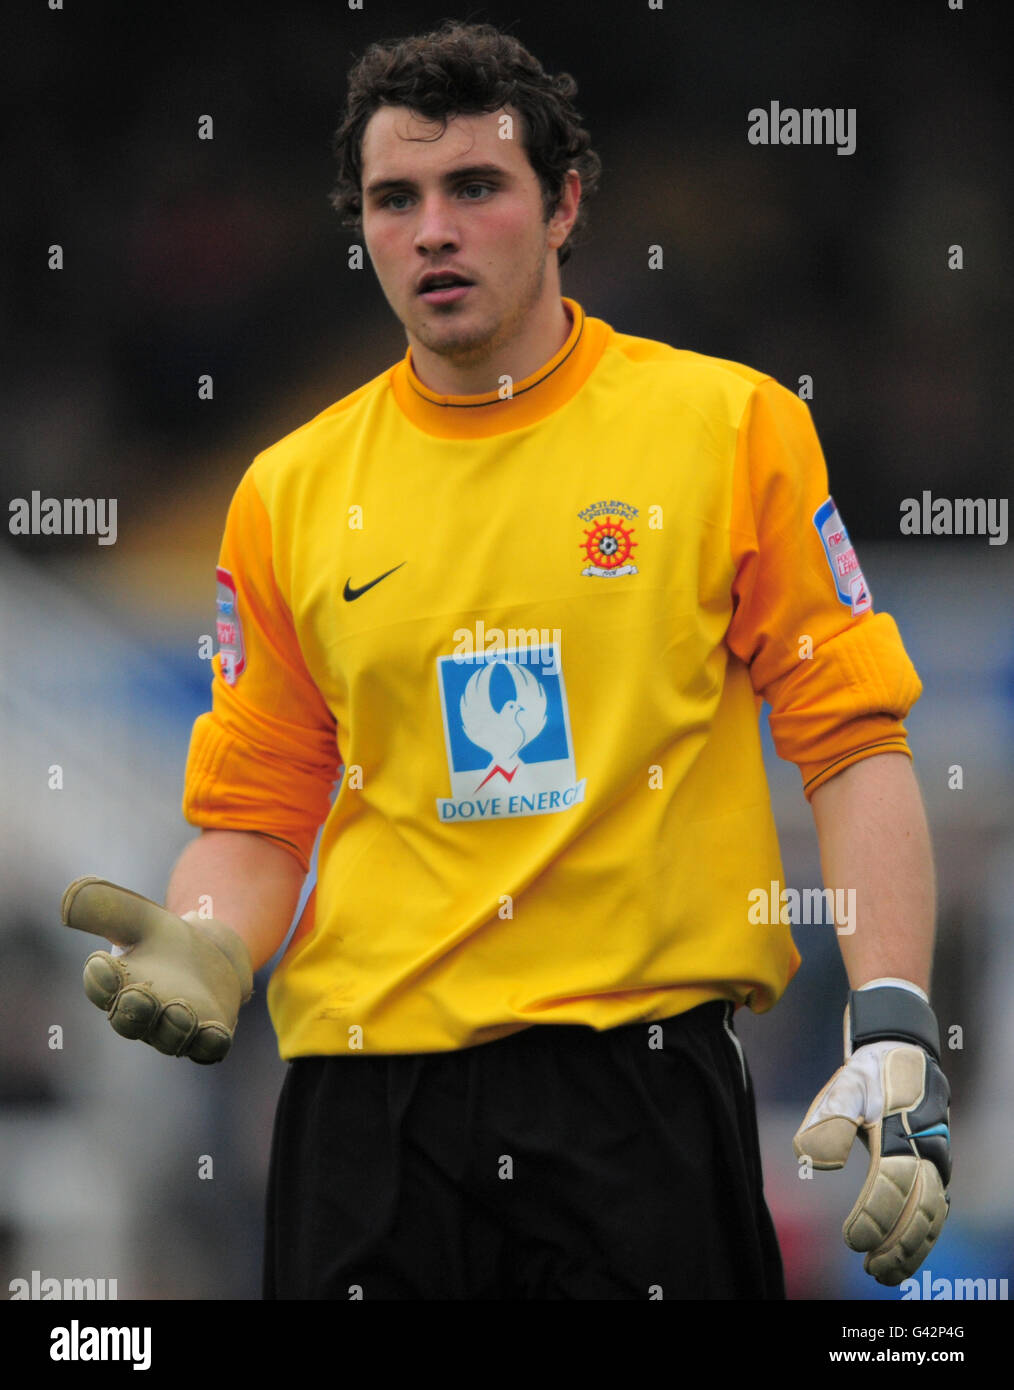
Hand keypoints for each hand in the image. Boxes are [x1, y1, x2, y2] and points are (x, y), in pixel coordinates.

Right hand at [62, 876, 253, 1063]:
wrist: (215, 954)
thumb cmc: (165, 939)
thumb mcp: (140, 916)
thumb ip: (106, 907)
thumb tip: (69, 900)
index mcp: (117, 984)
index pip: (99, 985)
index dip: (99, 978)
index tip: (100, 963)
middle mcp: (142, 1013)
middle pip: (130, 1019)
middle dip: (134, 1010)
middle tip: (140, 994)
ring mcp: (176, 1028)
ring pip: (170, 1037)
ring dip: (175, 1026)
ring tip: (181, 1008)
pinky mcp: (210, 1035)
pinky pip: (208, 1048)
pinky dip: (210, 1042)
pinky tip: (217, 1031)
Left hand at [793, 989, 950, 1285]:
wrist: (902, 1051)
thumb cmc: (866, 1074)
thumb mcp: (842, 1086)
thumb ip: (827, 1121)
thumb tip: (813, 1161)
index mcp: (900, 1128)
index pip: (891, 1183)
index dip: (874, 1216)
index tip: (852, 1241)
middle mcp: (926, 1147)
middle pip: (918, 1207)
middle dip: (896, 1244)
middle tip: (871, 1270)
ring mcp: (936, 1158)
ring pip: (932, 1212)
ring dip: (913, 1247)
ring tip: (887, 1273)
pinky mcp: (936, 1166)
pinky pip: (936, 1207)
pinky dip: (924, 1235)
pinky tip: (908, 1255)